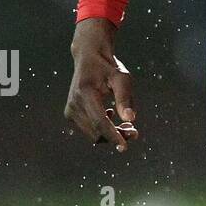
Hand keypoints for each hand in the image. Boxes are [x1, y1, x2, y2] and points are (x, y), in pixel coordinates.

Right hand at [64, 17, 138, 151]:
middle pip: (97, 132)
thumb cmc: (108, 68)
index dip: (113, 135)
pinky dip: (103, 130)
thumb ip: (125, 98)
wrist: (89, 58)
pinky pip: (89, 130)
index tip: (124, 147)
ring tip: (127, 125)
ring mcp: (70, 110)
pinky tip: (112, 115)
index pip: (100, 122)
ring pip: (93, 134)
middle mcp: (74, 103)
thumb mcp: (122, 78)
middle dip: (116, 135)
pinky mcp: (70, 114)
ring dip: (111, 134)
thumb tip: (131, 119)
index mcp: (85, 93)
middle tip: (134, 132)